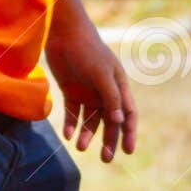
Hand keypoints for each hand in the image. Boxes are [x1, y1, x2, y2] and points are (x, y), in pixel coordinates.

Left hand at [46, 0, 135, 161]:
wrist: (62, 31)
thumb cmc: (86, 49)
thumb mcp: (101, 73)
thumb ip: (111, 97)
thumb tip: (119, 121)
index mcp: (118, 87)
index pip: (128, 114)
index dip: (129, 133)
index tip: (127, 152)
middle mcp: (105, 92)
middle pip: (109, 122)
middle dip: (108, 141)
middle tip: (105, 158)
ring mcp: (88, 93)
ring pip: (90, 121)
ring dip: (86, 134)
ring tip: (80, 146)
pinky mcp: (71, 91)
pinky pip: (73, 114)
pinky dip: (71, 125)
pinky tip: (67, 135)